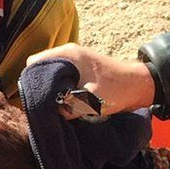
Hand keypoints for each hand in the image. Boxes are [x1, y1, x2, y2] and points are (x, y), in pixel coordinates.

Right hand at [26, 43, 155, 117]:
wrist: (139, 86)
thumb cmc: (115, 91)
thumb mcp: (87, 102)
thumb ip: (64, 107)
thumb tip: (46, 115)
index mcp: (68, 55)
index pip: (34, 63)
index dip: (30, 81)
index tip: (33, 99)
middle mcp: (68, 53)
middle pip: (40, 69)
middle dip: (39, 87)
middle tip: (42, 106)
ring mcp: (75, 60)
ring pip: (51, 74)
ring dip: (51, 89)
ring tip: (52, 106)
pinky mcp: (81, 69)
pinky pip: (62, 77)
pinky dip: (60, 89)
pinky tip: (63, 102)